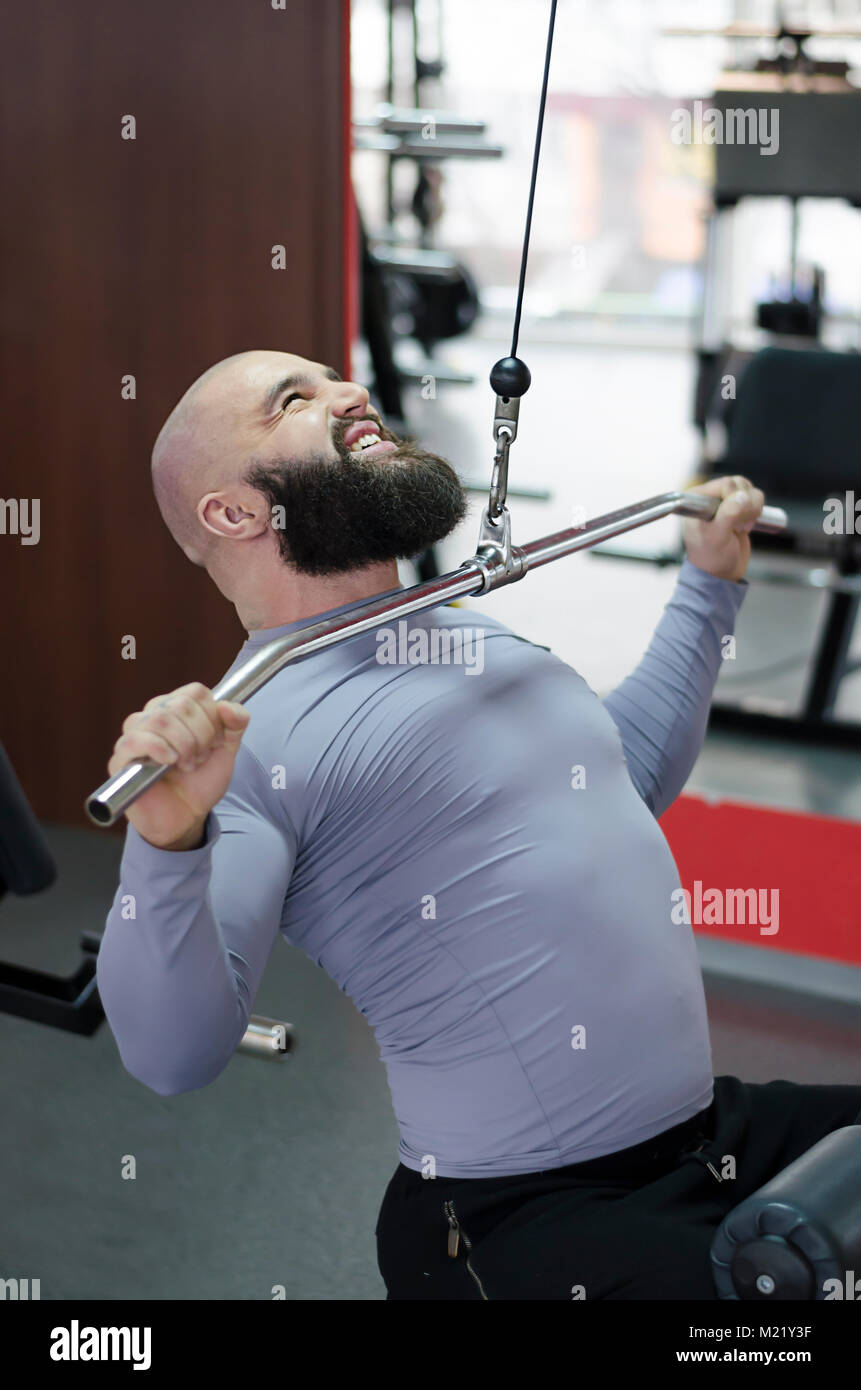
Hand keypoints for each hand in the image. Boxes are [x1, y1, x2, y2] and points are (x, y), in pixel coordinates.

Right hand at [107, 683, 249, 849]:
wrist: (187, 817)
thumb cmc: (201, 781)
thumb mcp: (227, 750)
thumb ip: (236, 723)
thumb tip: (228, 706)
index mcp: (176, 709)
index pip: (195, 693)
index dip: (212, 718)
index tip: (215, 742)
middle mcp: (152, 716)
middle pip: (180, 705)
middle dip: (201, 736)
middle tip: (200, 758)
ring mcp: (134, 736)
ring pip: (160, 720)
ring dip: (183, 745)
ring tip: (186, 765)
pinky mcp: (120, 759)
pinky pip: (134, 740)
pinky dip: (158, 750)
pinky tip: (169, 763)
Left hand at [681, 475, 764, 581]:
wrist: (720, 573)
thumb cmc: (711, 557)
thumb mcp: (717, 537)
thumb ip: (728, 515)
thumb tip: (742, 497)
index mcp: (698, 499)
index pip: (725, 484)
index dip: (735, 499)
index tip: (733, 519)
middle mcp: (710, 496)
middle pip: (740, 484)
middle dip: (745, 506)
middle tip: (737, 526)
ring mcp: (725, 501)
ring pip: (749, 490)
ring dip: (752, 509)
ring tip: (740, 526)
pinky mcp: (738, 507)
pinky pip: (754, 497)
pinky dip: (756, 510)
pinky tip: (745, 525)